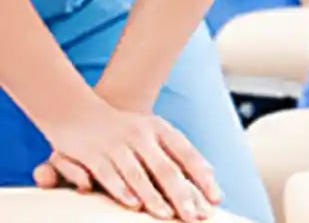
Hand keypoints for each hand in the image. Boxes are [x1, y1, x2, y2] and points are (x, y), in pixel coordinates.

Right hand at [36, 102, 219, 221]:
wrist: (77, 111)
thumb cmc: (125, 129)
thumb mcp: (154, 133)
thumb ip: (178, 153)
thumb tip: (210, 173)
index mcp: (160, 129)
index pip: (187, 155)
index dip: (202, 177)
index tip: (216, 199)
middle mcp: (141, 135)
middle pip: (165, 168)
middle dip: (181, 194)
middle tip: (194, 216)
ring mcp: (116, 144)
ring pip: (138, 174)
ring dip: (153, 196)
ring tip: (167, 215)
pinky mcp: (92, 153)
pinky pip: (108, 174)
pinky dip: (121, 190)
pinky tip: (132, 204)